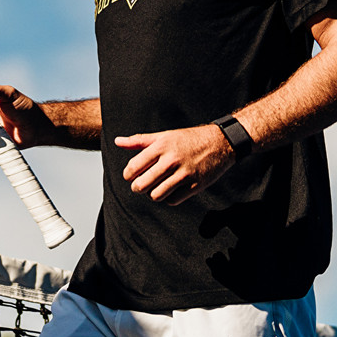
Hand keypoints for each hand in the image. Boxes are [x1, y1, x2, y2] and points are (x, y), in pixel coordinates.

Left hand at [114, 125, 235, 204]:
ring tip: (156, 187)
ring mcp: (183, 174)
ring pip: (156, 195)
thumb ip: (139, 141)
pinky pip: (172, 200)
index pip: (133, 167)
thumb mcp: (164, 136)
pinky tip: (172, 189)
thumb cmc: (188, 139)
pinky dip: (169, 198)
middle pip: (142, 185)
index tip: (132, 175)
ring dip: (153, 194)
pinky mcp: (194, 185)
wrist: (219, 143)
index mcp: (161, 146)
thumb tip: (117, 141)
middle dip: (138, 187)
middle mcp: (171, 160)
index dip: (128, 175)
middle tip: (141, 185)